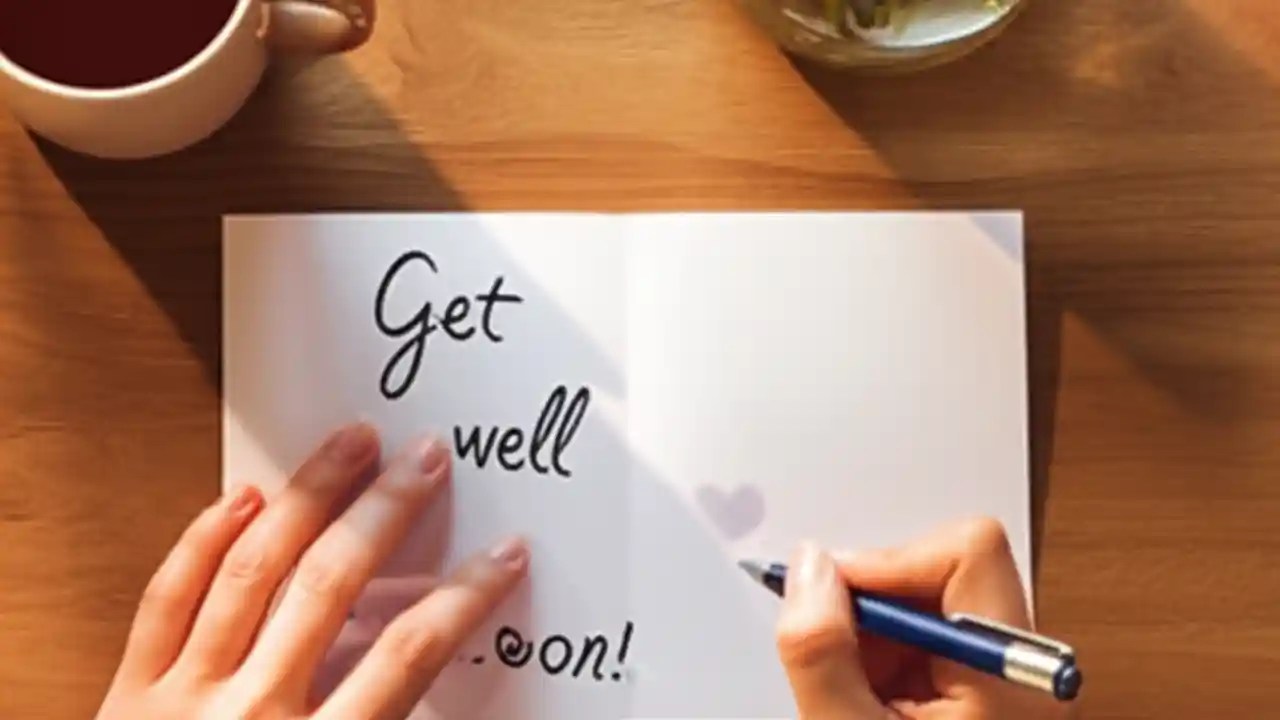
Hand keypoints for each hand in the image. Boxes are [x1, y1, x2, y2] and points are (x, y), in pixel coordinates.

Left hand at [97, 423, 528, 719]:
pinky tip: (242, 496)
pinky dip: (203, 538)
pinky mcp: (129, 691)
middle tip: (425, 460)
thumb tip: (430, 675)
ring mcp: (183, 695)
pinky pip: (166, 596)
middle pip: (332, 586)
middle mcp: (251, 714)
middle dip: (388, 512)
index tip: (503, 556)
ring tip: (349, 444)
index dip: (465, 596)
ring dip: (309, 496)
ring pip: (254, 568)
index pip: (409, 656)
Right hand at [774, 518, 1078, 719]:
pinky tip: (865, 700)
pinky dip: (881, 657)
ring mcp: (1003, 679)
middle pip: (944, 570)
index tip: (831, 596)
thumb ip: (823, 652)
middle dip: (872, 602)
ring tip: (852, 694)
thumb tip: (808, 570)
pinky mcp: (981, 691)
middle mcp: (1018, 667)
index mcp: (1009, 677)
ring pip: (928, 602)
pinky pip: (925, 638)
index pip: (967, 552)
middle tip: (832, 652)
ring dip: (871, 634)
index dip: (889, 562)